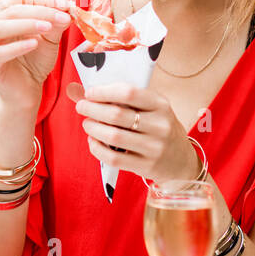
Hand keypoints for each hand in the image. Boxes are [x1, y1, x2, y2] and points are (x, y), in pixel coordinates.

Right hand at [0, 0, 73, 111]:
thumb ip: (56, 22)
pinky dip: (16, 47)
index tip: (66, 4)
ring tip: (48, 27)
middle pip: (10, 9)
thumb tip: (67, 7)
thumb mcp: (50, 38)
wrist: (26, 91)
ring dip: (26, 24)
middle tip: (62, 15)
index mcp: (3, 14)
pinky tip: (34, 44)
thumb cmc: (35, 61)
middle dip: (39, 10)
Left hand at [66, 82, 200, 181]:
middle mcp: (161, 125)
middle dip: (92, 109)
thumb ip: (115, 97)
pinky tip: (93, 141)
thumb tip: (73, 89)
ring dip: (93, 128)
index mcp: (161, 104)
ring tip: (87, 124)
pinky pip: (114, 158)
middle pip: (117, 114)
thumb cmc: (157, 128)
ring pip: (113, 136)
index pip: (128, 92)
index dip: (104, 91)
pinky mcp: (146, 166)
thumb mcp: (147, 108)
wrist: (181, 161)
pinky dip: (97, 148)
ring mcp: (154, 147)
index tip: (89, 93)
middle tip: (81, 107)